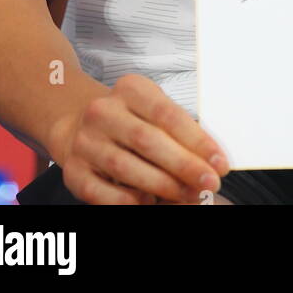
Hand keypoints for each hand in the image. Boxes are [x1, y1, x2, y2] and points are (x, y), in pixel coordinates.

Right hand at [49, 74, 230, 205]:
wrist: (75, 123)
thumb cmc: (127, 119)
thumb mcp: (150, 110)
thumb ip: (176, 130)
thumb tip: (209, 161)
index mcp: (130, 89)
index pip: (167, 114)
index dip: (196, 141)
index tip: (219, 163)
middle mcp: (104, 112)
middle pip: (148, 140)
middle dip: (184, 166)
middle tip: (209, 183)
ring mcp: (86, 141)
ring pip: (126, 167)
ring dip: (162, 186)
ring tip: (188, 195)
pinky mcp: (73, 171)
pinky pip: (102, 191)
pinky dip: (128, 200)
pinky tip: (149, 202)